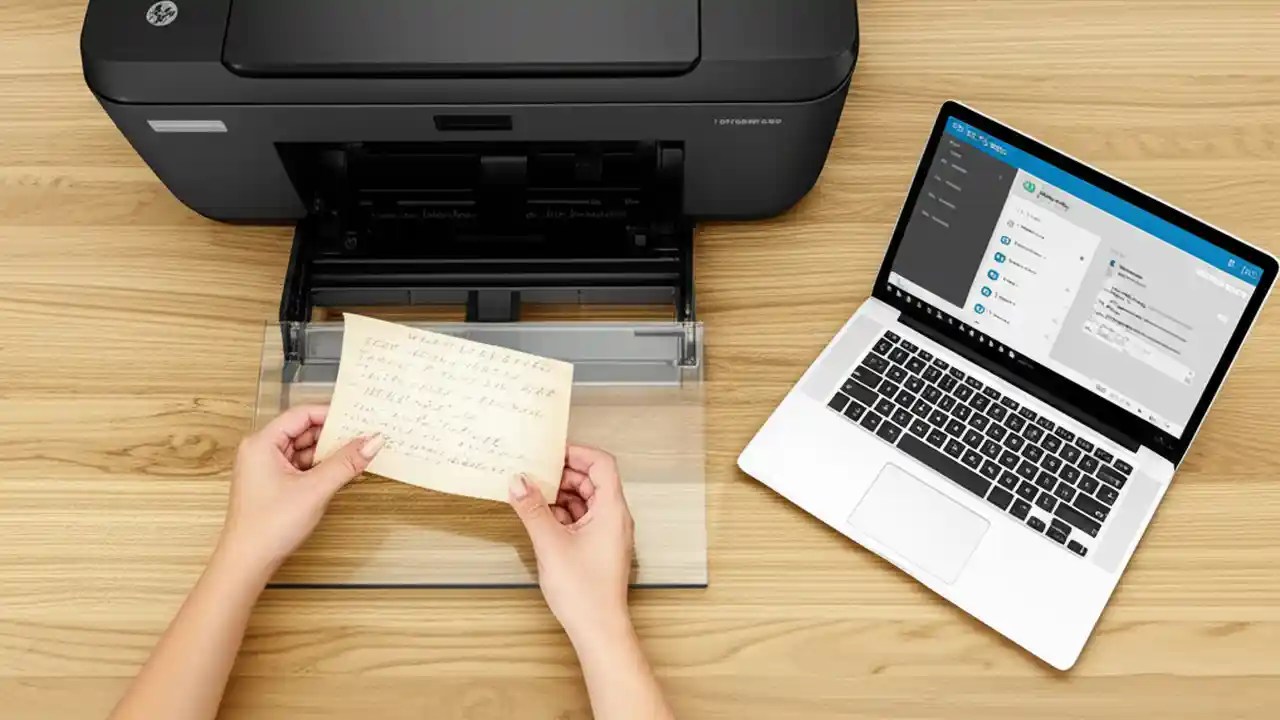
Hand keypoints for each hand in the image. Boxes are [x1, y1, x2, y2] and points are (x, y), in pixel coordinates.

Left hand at [216, 405, 383, 578]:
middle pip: (303, 431)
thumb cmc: (268, 526)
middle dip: (333, 436)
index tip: (357, 418)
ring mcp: (265, 468)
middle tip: (363, 438)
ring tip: (356, 456)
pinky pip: (301, 466)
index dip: (331, 414)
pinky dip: (320, 468)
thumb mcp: (315, 489)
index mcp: (262, 443)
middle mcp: (260, 451)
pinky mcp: (273, 484)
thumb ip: (346, 462)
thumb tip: (373, 441)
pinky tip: (340, 473)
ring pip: (304, 450)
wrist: (248, 562)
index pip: (301, 415)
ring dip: (328, 454)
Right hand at [509, 445, 635, 646]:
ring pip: (585, 500)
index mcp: (612, 510)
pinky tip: (540, 517)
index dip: (577, 452)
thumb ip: (532, 509)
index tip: (551, 451)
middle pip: (592, 480)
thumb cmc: (585, 593)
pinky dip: (562, 513)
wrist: (599, 630)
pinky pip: (581, 518)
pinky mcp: (598, 547)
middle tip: (534, 471)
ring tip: (532, 494)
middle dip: (563, 474)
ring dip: (559, 494)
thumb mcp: (550, 544)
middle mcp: (615, 518)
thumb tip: (518, 481)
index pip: (601, 464)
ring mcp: (607, 533)